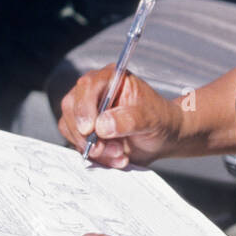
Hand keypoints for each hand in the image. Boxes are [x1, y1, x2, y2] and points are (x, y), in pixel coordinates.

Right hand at [58, 65, 184, 167]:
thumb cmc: (161, 121)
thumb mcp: (151, 119)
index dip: (84, 107)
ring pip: (71, 128)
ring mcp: (88, 110)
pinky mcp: (85, 130)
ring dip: (93, 147)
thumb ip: (129, 120)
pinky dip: (95, 156)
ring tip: (119, 153)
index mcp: (113, 78)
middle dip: (87, 134)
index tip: (90, 129)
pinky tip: (117, 158)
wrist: (164, 138)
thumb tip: (102, 125)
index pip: (88, 85)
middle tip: (110, 149)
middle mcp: (96, 91)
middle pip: (72, 106)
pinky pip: (77, 143)